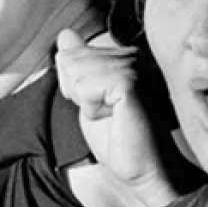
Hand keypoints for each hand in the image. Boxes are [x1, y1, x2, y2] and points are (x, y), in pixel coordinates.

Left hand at [56, 28, 164, 203]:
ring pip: (77, 74)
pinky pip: (86, 86)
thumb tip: (65, 36)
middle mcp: (132, 55)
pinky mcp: (131, 81)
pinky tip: (114, 116)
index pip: (73, 55)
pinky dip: (91, 108)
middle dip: (78, 94)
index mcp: (124, 57)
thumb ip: (77, 67)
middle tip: (107, 114)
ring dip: (87, 104)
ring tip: (113, 115)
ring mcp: (134, 65)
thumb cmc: (120, 141)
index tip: (101, 106)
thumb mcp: (89, 98)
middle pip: (72, 62)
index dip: (74, 86)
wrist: (142, 170)